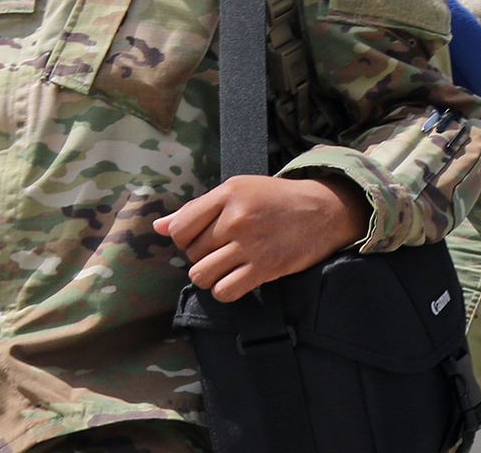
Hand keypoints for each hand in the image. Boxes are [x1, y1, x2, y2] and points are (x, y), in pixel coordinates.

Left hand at [153, 175, 370, 301]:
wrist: (323, 210)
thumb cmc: (275, 199)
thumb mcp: (238, 190)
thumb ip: (197, 208)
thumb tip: (157, 226)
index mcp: (228, 193)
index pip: (180, 228)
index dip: (185, 238)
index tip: (203, 237)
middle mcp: (237, 218)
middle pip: (192, 253)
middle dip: (204, 255)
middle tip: (225, 248)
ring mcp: (251, 244)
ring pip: (202, 275)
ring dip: (211, 275)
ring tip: (227, 266)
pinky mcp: (266, 267)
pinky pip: (224, 291)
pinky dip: (225, 289)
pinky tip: (237, 278)